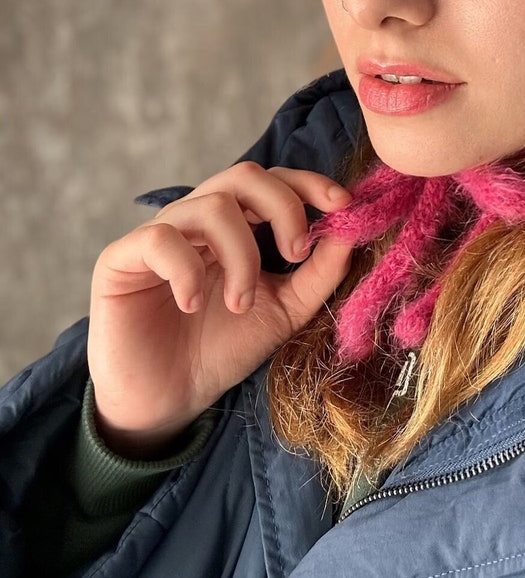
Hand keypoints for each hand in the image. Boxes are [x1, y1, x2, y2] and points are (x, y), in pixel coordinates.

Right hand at [87, 163, 355, 456]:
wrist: (168, 402)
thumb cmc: (222, 350)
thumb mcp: (284, 311)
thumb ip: (318, 273)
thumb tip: (351, 232)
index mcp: (236, 227)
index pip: (272, 180)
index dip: (307, 183)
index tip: (343, 205)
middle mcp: (197, 222)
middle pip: (242, 176)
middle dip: (282, 206)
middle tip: (296, 253)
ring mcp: (158, 235)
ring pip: (209, 205)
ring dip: (240, 255)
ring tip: (239, 305)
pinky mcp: (120, 258)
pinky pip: (159, 238)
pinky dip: (186, 269)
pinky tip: (191, 304)